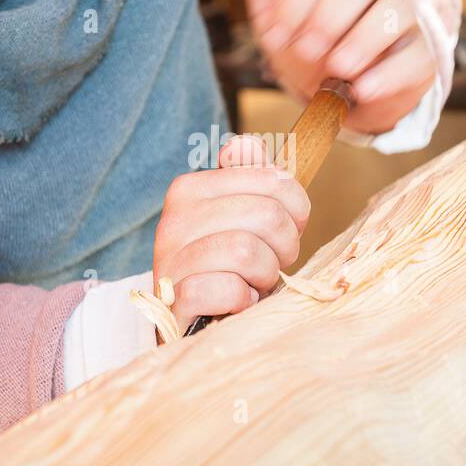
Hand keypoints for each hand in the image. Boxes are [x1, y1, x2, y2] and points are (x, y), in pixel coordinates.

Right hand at [153, 135, 309, 332]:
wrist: (191, 319)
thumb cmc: (226, 265)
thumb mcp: (242, 216)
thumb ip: (249, 176)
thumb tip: (246, 146)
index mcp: (190, 188)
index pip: (274, 180)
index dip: (295, 211)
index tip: (283, 229)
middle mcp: (175, 218)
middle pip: (267, 215)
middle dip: (283, 245)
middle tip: (272, 261)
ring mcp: (170, 259)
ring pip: (247, 252)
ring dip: (264, 274)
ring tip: (253, 281)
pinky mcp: (175, 298)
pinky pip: (229, 289)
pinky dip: (243, 299)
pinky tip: (235, 301)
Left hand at [245, 0, 435, 135]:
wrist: (334, 98)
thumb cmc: (304, 43)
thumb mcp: (273, 9)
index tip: (277, 36)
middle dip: (328, 17)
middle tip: (306, 50)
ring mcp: (404, 17)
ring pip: (395, 10)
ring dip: (361, 41)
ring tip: (337, 69)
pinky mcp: (420, 57)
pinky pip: (415, 57)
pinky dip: (387, 75)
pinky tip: (361, 89)